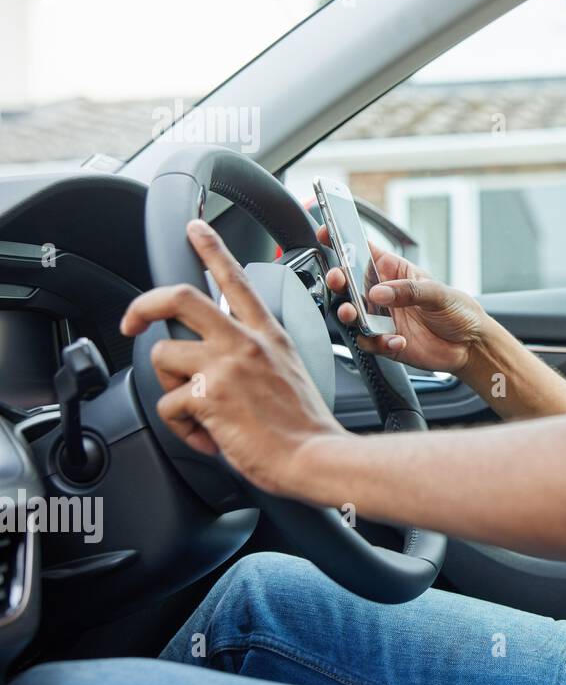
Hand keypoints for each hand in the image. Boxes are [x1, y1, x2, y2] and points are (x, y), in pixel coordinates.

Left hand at [121, 219, 346, 495]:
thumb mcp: (288, 372)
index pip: (236, 280)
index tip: (194, 229)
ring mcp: (225, 365)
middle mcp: (245, 342)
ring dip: (168, 387)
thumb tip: (214, 367)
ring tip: (195, 410)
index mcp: (268, 335)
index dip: (212, 249)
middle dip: (143, 306)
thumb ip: (254, 358)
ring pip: (161, 357)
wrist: (315, 455)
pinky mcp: (208, 394)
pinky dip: (182, 428)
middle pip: (180, 298)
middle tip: (132, 321)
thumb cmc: (304, 425)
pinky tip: (208, 436)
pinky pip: (168, 405)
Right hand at [317, 224, 486, 373]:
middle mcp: (382, 294)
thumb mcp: (439, 293)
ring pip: (350, 314)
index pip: (363, 251)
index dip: (343, 239)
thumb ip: (409, 291)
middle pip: (348, 283)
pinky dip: (378, 342)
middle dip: (338, 279)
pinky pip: (369, 342)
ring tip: (354, 313)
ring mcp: (381, 318)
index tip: (327, 231)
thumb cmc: (458, 310)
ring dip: (348, 313)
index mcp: (394, 272)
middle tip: (339, 279)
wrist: (470, 345)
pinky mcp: (384, 342)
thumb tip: (379, 292)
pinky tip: (398, 340)